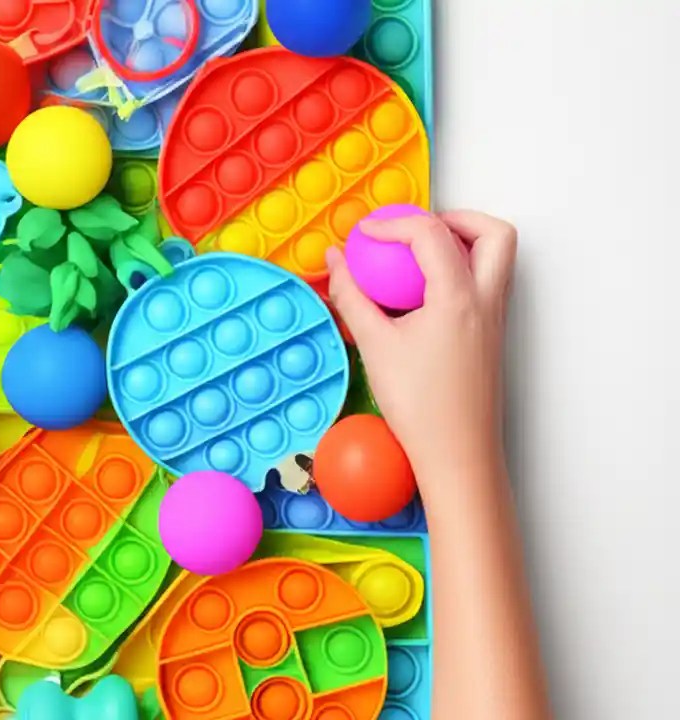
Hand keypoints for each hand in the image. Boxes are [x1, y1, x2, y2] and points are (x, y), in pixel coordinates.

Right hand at [325, 211, 517, 495]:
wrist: (458, 454)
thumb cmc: (421, 406)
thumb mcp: (375, 344)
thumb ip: (352, 296)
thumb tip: (335, 261)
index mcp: (459, 296)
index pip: (431, 234)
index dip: (393, 224)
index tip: (363, 235)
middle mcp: (487, 300)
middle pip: (493, 233)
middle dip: (455, 219)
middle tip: (414, 231)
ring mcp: (494, 319)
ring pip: (495, 258)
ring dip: (460, 245)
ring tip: (414, 261)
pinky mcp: (490, 336)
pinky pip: (483, 285)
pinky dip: (456, 274)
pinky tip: (417, 299)